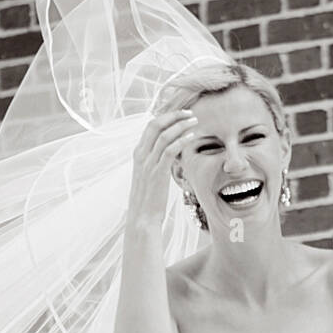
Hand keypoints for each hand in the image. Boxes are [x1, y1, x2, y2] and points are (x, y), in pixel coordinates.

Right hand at [128, 108, 197, 225]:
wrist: (142, 218)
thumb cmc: (149, 200)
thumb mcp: (149, 176)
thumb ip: (156, 162)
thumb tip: (169, 153)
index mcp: (138, 154)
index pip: (150, 127)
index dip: (166, 116)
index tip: (180, 113)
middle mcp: (141, 156)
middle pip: (155, 125)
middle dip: (173, 115)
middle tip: (189, 113)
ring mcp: (148, 164)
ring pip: (164, 135)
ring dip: (180, 125)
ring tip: (194, 121)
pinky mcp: (157, 173)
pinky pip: (169, 151)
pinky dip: (181, 141)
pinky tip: (191, 137)